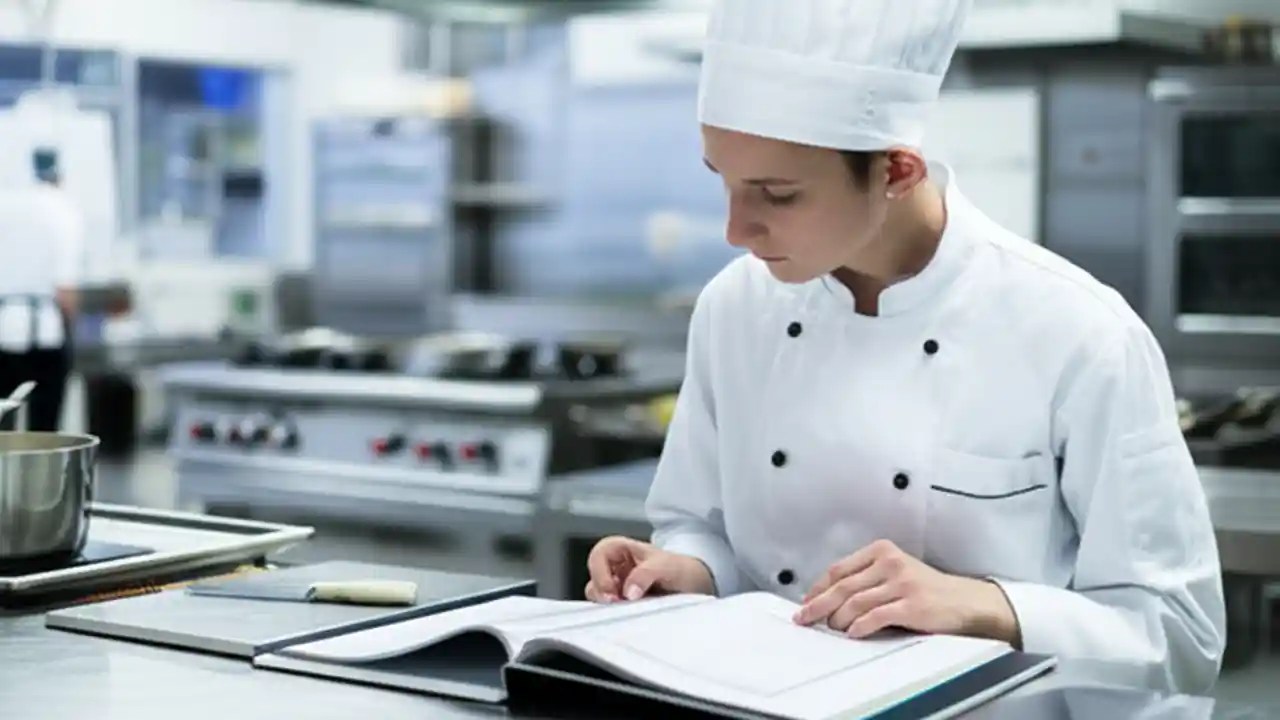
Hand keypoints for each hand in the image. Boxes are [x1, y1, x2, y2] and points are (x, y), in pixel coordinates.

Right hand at [585, 536, 714, 602]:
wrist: (698, 585)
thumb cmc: (681, 568)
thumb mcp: (666, 565)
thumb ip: (646, 573)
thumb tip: (628, 592)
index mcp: (622, 550)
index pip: (599, 555)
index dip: (600, 573)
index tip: (613, 591)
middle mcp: (616, 568)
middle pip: (595, 579)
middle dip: (603, 594)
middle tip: (617, 605)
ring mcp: (619, 588)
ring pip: (599, 597)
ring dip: (609, 606)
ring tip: (628, 611)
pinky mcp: (624, 605)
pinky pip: (611, 611)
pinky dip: (616, 615)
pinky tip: (631, 617)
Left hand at [792, 540, 1020, 644]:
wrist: (966, 601)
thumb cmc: (926, 590)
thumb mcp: (895, 573)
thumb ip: (866, 579)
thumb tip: (828, 599)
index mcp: (881, 550)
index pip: (839, 569)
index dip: (818, 588)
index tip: (805, 602)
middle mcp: (890, 562)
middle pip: (842, 586)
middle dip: (818, 605)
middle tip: (804, 619)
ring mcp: (902, 582)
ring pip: (855, 602)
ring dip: (838, 620)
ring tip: (833, 630)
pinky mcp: (912, 604)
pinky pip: (876, 617)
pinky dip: (859, 627)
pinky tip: (853, 634)